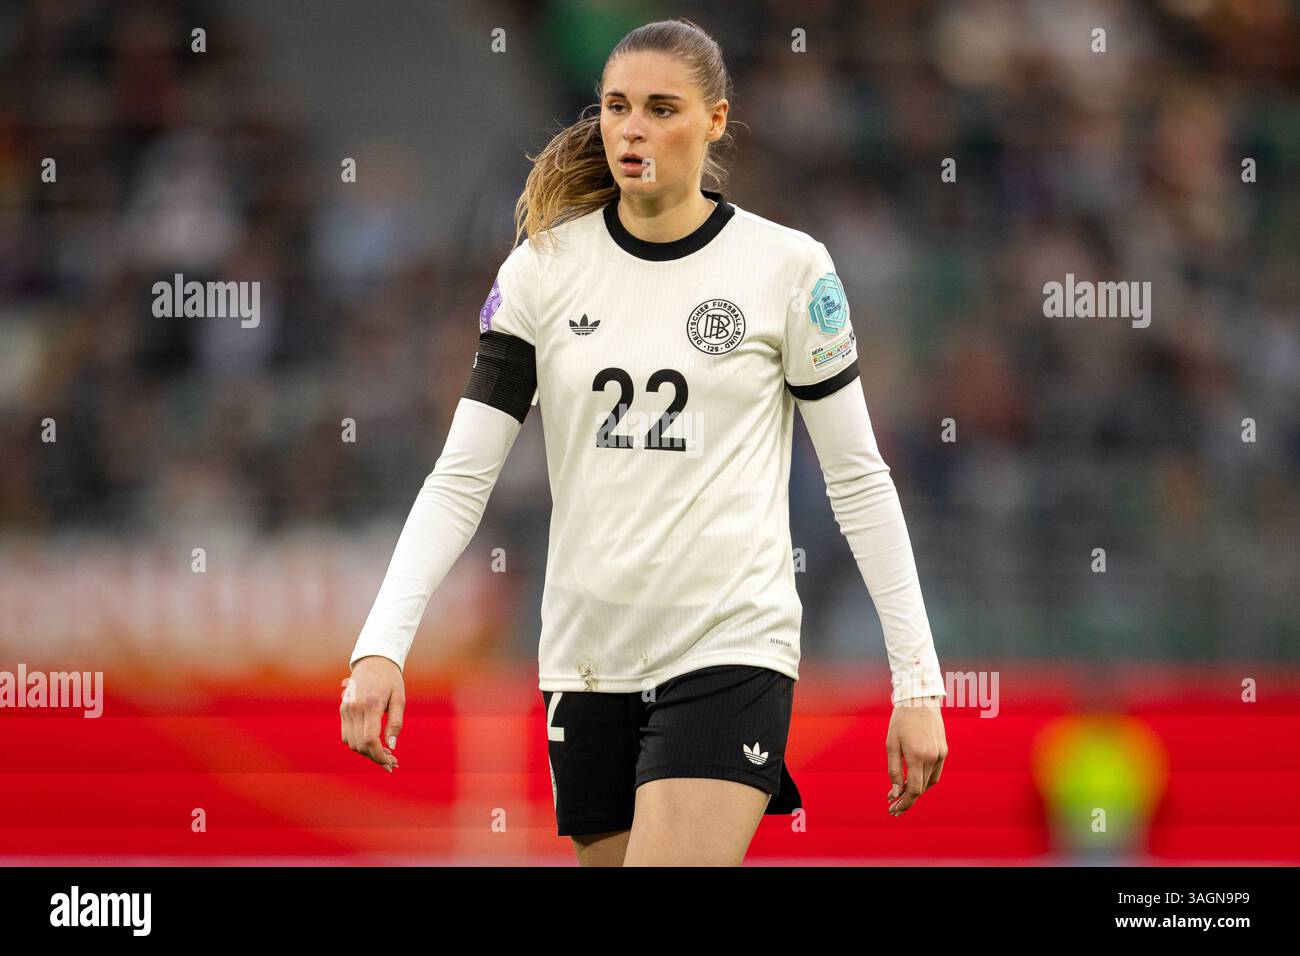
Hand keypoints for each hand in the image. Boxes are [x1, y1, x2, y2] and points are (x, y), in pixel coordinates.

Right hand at [340, 655, 404, 772]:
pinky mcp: (342, 710)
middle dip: (375, 757)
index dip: (379, 756)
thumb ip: (396, 723)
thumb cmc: (391, 680)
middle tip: (392, 761)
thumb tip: (392, 746)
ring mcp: (345, 709)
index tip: (391, 763)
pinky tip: (372, 744)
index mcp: (371, 705)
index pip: (370, 740)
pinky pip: (346, 735)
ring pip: (350, 743)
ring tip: (383, 754)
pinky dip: (357, 743)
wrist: (373, 661)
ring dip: (365, 752)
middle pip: (359, 745)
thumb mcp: (400, 699)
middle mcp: (354, 708)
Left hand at [885, 695, 946, 814]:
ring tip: (901, 794)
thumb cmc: (900, 721)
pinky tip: (914, 781)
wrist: (919, 700)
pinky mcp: (944, 751)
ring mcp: (940, 755)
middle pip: (921, 788)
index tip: (893, 809)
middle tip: (893, 806)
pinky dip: (925, 780)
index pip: (913, 789)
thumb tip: (895, 792)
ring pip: (929, 782)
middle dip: (907, 800)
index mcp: (917, 756)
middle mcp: (932, 758)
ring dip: (916, 791)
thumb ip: (893, 770)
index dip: (904, 803)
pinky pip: (935, 773)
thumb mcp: (891, 744)